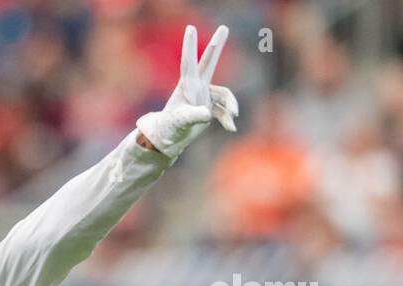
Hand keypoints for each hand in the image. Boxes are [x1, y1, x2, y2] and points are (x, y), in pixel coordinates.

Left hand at [136, 24, 238, 159]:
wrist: (169, 140)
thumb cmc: (170, 127)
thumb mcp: (182, 121)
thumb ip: (195, 115)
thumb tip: (207, 114)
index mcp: (187, 86)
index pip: (189, 62)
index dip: (190, 46)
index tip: (190, 28)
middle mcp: (196, 87)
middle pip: (208, 62)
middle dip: (216, 46)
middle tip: (224, 27)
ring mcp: (203, 96)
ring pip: (224, 94)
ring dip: (230, 105)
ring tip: (233, 117)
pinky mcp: (209, 107)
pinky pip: (224, 109)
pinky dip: (228, 118)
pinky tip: (231, 128)